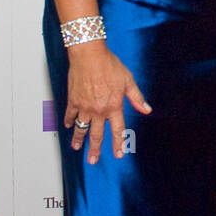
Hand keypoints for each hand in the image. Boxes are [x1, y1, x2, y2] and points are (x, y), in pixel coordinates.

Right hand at [63, 42, 150, 163]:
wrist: (89, 54)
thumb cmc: (109, 65)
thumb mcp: (128, 80)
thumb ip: (136, 97)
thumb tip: (147, 109)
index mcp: (113, 106)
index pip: (117, 130)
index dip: (118, 143)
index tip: (119, 154)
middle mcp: (98, 110)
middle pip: (96, 135)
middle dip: (95, 150)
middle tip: (93, 161)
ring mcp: (84, 106)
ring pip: (81, 128)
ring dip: (79, 140)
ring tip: (76, 148)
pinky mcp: (73, 100)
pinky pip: (70, 114)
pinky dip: (69, 121)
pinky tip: (68, 126)